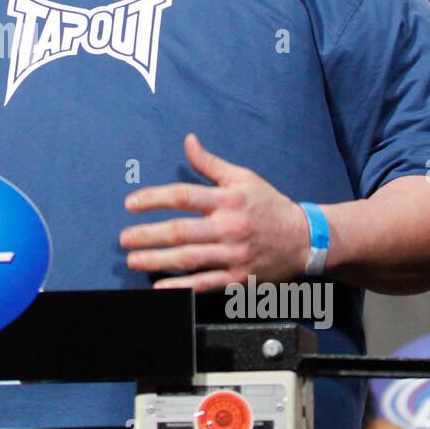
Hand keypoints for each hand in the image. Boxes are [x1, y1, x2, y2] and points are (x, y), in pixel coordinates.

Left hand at [119, 134, 308, 291]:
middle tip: (124, 239)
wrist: (305, 239)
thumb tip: (188, 141)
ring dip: (158, 260)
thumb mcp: (243, 177)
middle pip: (181, 231)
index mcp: (228, 200)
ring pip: (189, 259)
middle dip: (148, 235)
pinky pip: (205, 284)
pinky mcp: (239, 278)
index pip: (184, 196)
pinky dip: (181, 287)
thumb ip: (210, 163)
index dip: (154, 198)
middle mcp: (230, 227)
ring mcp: (234, 255)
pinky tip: (160, 287)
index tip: (130, 204)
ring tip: (134, 260)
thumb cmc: (269, 206)